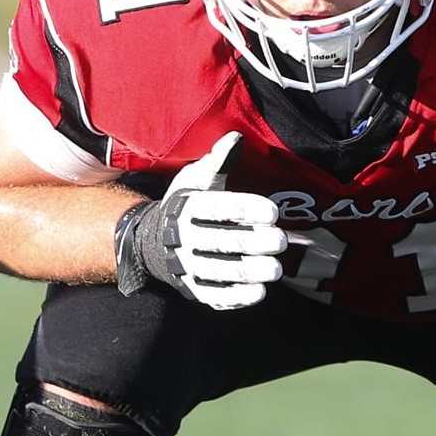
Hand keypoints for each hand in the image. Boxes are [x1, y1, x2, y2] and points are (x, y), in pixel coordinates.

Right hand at [114, 132, 286, 309]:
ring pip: (219, 271)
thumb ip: (217, 162)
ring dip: (249, 271)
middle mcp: (183, 239)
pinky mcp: (194, 290)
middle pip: (220, 241)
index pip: (216, 207)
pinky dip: (238, 297)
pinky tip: (260, 291)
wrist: (154, 243)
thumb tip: (236, 138)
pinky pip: (215, 296)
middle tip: (281, 240)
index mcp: (186, 208)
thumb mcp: (195, 181)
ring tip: (276, 269)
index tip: (273, 212)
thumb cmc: (187, 207)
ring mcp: (187, 267)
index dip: (245, 209)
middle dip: (253, 242)